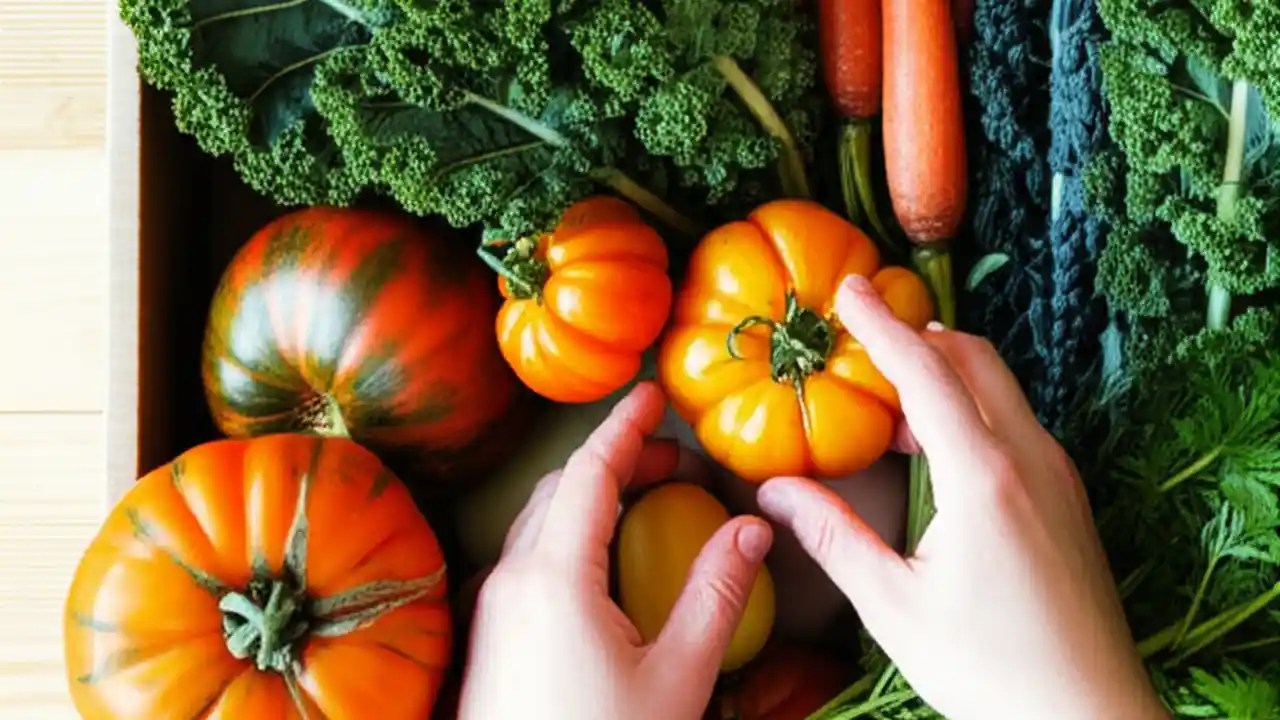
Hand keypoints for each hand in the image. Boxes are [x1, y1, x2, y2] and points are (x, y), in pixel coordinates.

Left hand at [458, 382, 773, 719]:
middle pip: (561, 489)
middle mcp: (511, 578)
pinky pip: (529, 557)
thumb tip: (751, 530)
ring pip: (539, 521)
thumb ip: (715, 596)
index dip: (624, 428)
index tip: (650, 396)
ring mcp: (495, 606)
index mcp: (554, 576)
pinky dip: (571, 533)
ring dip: (590, 497)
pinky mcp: (492, 635)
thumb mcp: (678, 678)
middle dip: (616, 461)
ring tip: (648, 503)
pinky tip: (607, 562)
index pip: (589, 473)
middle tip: (673, 461)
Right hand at [756, 275, 1167, 719]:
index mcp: (984, 476)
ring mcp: (1057, 474)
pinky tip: (934, 444)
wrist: (1089, 715)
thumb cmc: (990, 669)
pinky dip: (970, 405)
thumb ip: (831, 537)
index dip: (880, 324)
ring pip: (999, 386)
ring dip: (943, 371)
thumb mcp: (893, 606)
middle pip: (973, 358)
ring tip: (885, 394)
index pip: (926, 371)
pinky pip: (1015, 421)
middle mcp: (1031, 459)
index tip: (848, 288)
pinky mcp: (1066, 496)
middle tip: (859, 331)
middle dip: (915, 332)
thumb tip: (774, 493)